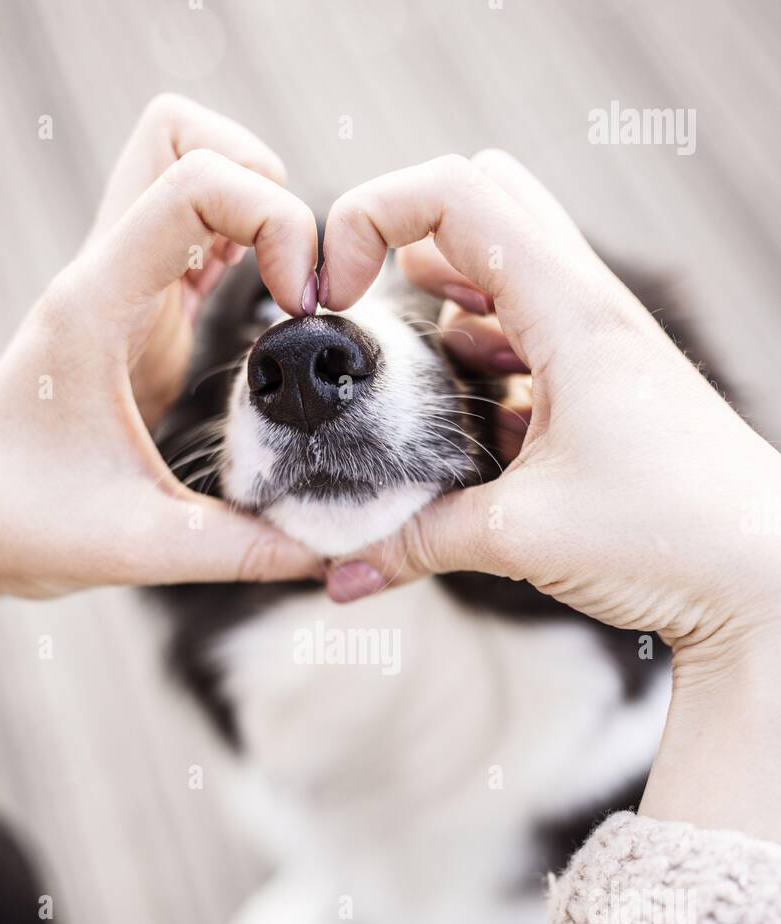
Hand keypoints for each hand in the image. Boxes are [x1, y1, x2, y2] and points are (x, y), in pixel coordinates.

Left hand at [0, 95, 320, 624]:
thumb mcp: (140, 548)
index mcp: (94, 306)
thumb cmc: (27, 525)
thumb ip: (241, 548)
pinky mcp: (136, 312)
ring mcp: (119, 287)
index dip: (271, 217)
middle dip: (260, 180)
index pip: (190, 182)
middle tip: (296, 273)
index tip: (302, 301)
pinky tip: (271, 310)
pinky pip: (196, 235)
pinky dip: (244, 247)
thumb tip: (333, 549)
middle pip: (178, 135)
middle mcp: (103, 276)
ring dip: (253, 207)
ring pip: (186, 170)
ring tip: (290, 290)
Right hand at [320, 152, 780, 840]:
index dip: (372, 215)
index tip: (334, 288)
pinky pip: (525, 342)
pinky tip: (462, 430)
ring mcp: (598, 347)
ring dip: (444, 309)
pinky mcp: (602, 391)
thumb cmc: (673, 536)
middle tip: (368, 306)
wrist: (762, 581)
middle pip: (485, 204)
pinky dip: (479, 364)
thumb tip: (345, 570)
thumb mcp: (521, 538)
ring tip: (407, 381)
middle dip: (406, 240)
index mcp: (571, 312)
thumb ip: (417, 543)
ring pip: (505, 275)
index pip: (457, 192)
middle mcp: (589, 311)